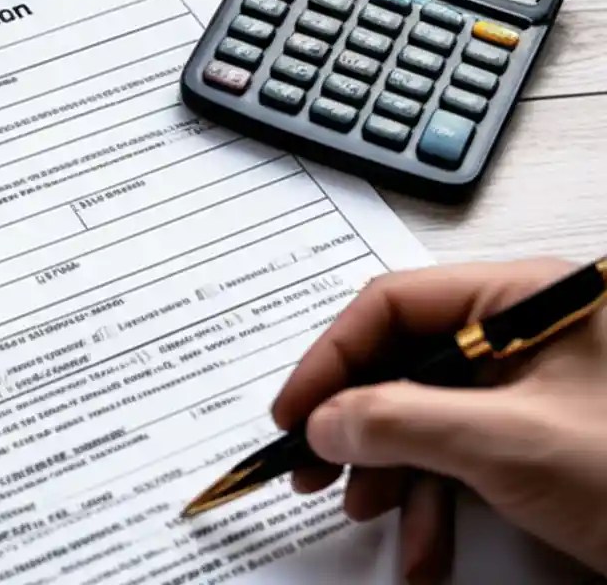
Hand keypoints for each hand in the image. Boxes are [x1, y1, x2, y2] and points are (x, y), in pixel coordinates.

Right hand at [271, 258, 606, 582]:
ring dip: (391, 472)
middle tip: (312, 467)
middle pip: (404, 360)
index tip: (294, 411)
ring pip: (428, 414)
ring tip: (366, 513)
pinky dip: (434, 498)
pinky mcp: (542, 435)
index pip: (394, 304)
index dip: (331, 357)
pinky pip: (463, 452)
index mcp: (525, 296)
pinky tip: (423, 541)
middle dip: (357, 424)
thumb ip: (402, 422)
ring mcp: (535, 386)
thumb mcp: (510, 444)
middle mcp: (525, 332)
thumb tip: (325, 418)